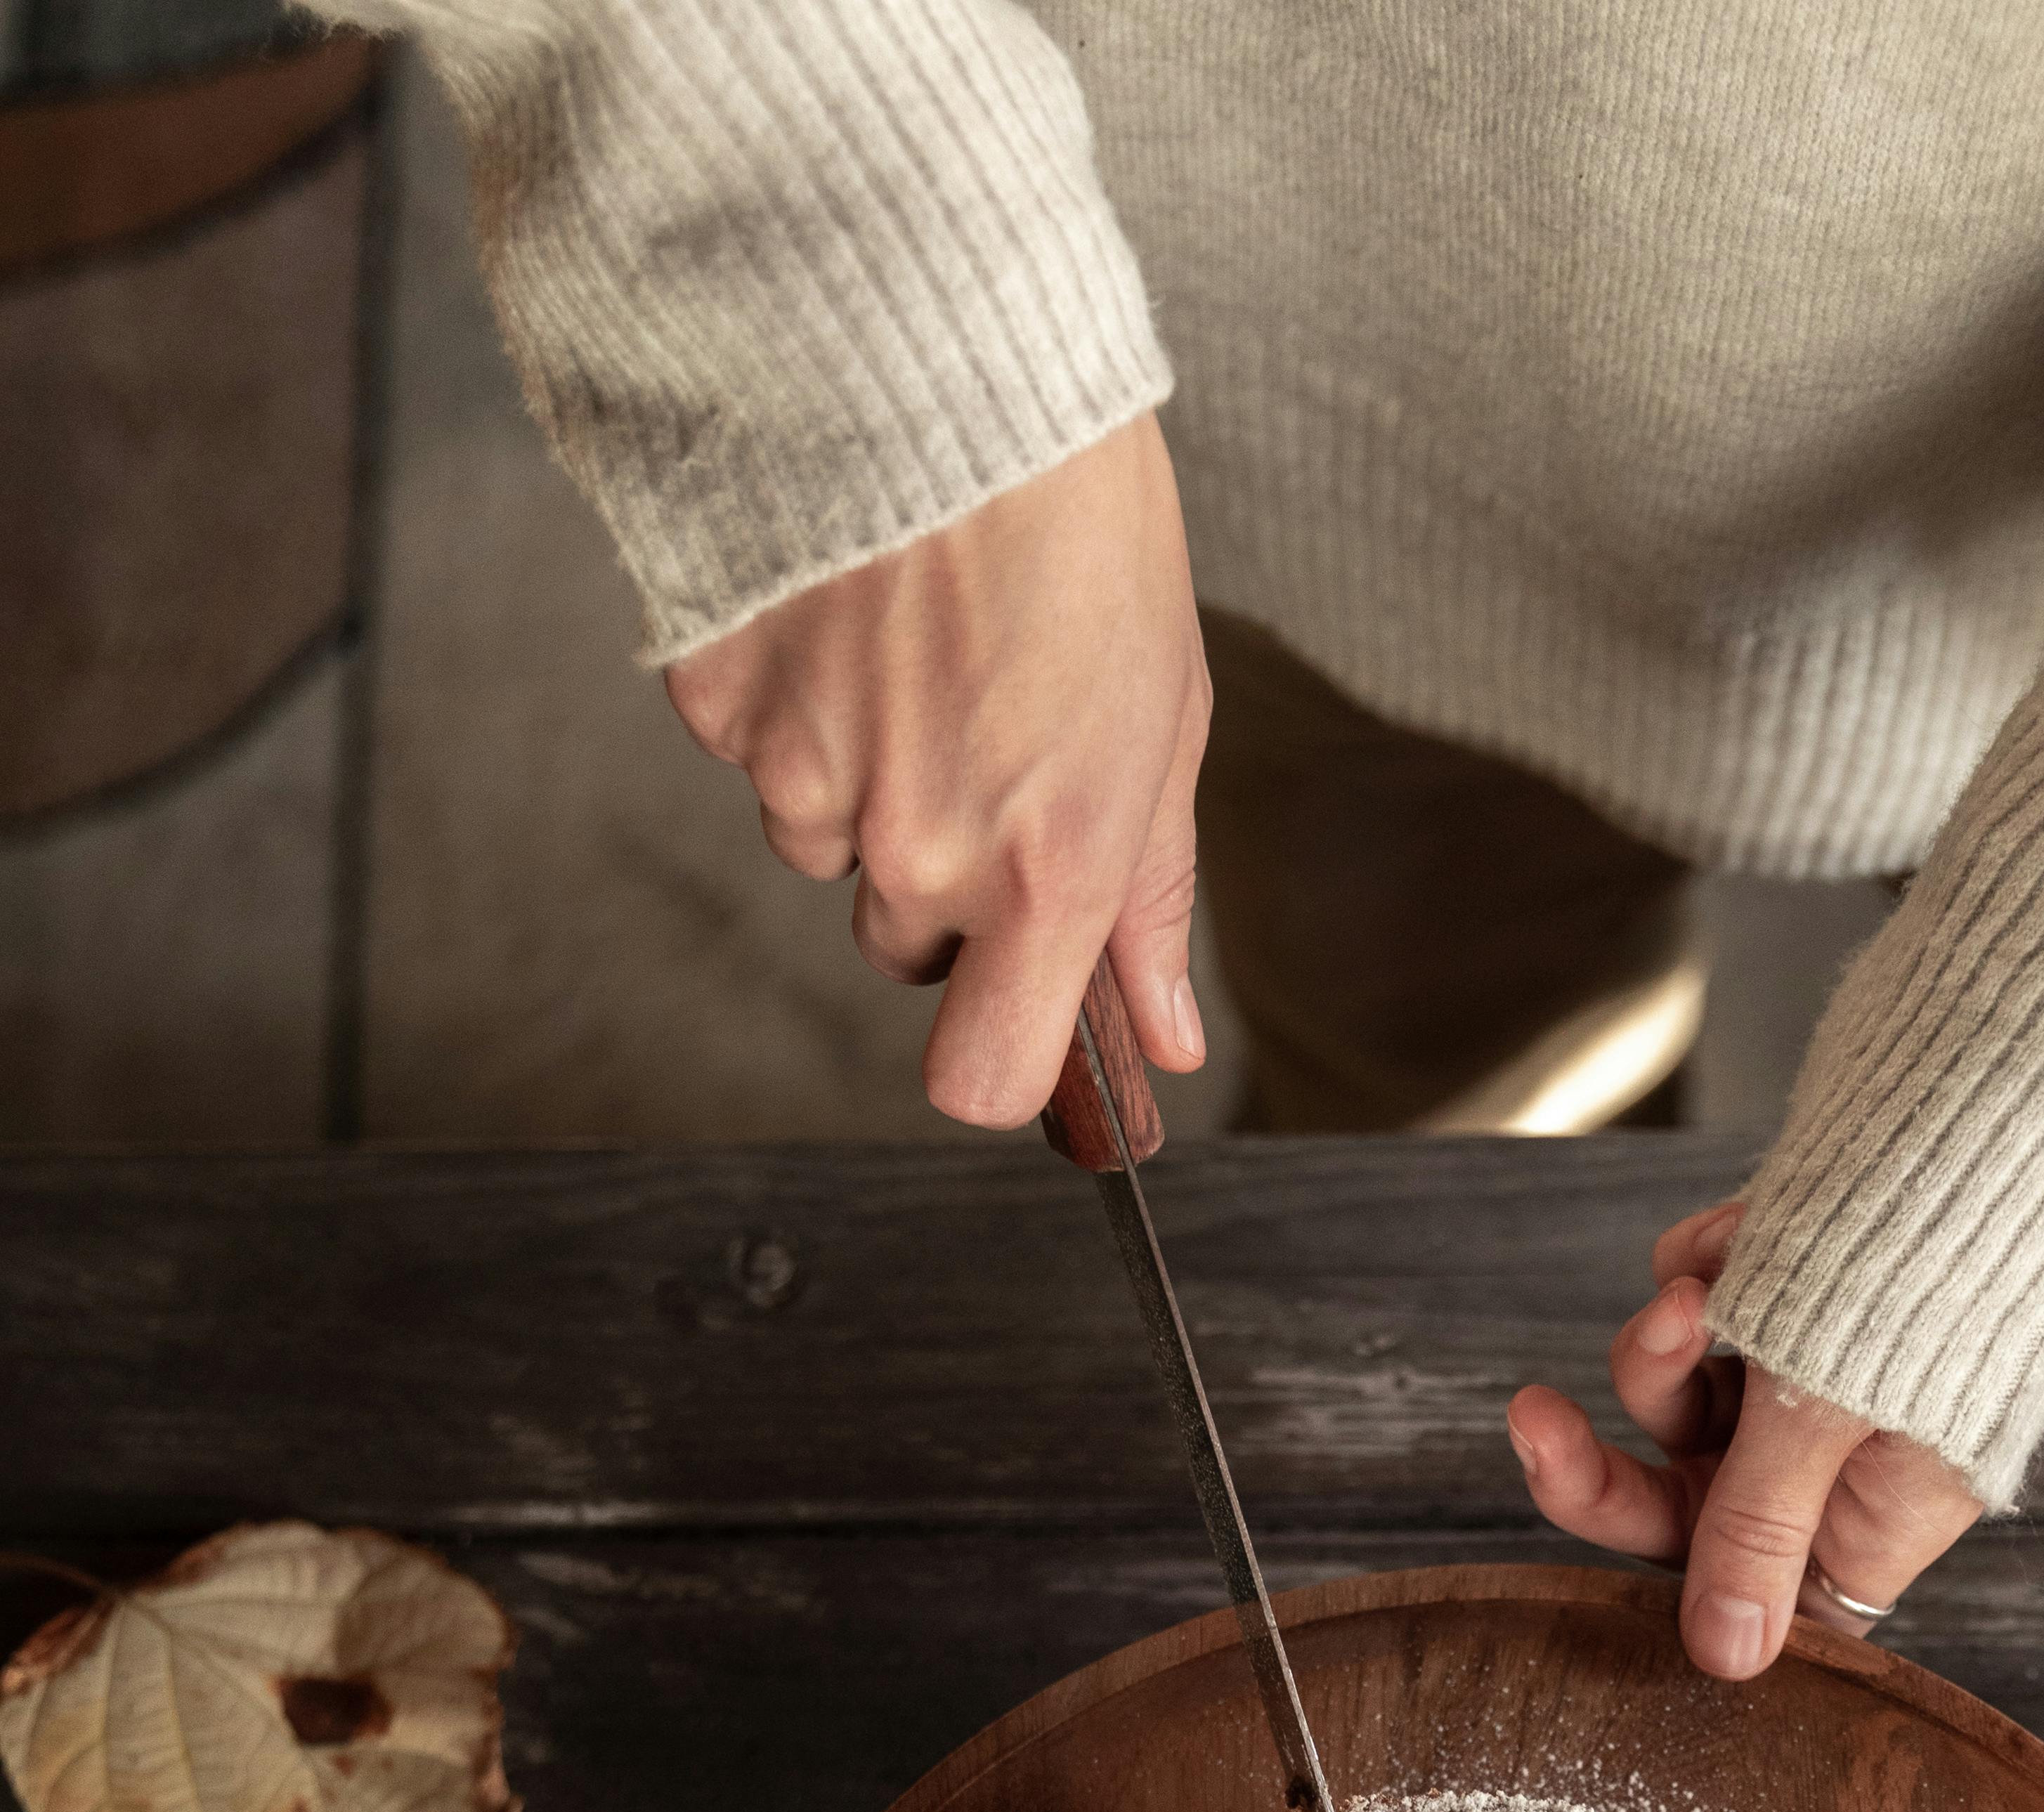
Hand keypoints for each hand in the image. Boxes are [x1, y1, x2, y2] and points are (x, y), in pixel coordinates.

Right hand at [663, 412, 1207, 1126]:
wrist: (931, 343)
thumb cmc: (1072, 515)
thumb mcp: (1162, 712)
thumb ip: (1151, 897)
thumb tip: (1166, 1035)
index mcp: (1044, 870)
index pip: (986, 1079)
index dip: (999, 1060)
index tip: (1017, 1012)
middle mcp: (917, 850)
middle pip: (902, 947)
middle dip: (939, 878)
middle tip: (979, 734)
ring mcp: (805, 780)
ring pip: (822, 844)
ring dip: (862, 778)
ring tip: (912, 642)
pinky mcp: (721, 701)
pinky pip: (752, 747)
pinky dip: (790, 695)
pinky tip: (841, 601)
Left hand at [1508, 1202, 1983, 1678]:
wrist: (1992, 1112)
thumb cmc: (1935, 1271)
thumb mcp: (1829, 1411)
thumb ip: (1762, 1526)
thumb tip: (1727, 1660)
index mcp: (1870, 1525)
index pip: (1751, 1598)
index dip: (1668, 1577)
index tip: (1592, 1510)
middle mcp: (1835, 1470)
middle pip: (1684, 1504)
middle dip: (1600, 1459)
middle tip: (1532, 1414)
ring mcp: (1806, 1388)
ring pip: (1677, 1397)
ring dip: (1664, 1340)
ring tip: (1699, 1285)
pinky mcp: (1787, 1309)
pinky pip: (1698, 1306)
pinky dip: (1706, 1269)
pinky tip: (1755, 1228)